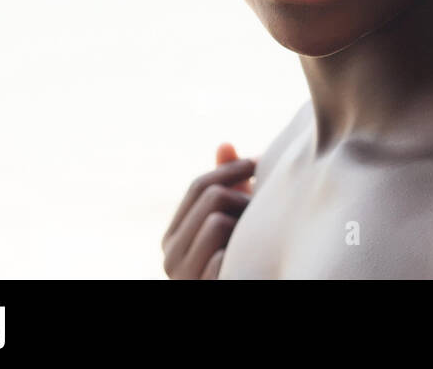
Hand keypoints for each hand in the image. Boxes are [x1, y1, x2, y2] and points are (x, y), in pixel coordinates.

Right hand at [161, 142, 256, 278]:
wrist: (243, 284)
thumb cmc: (241, 255)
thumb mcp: (231, 218)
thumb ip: (225, 185)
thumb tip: (225, 144)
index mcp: (173, 236)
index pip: (198, 186)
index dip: (231, 169)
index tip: (259, 162)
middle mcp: (170, 257)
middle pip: (211, 198)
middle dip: (242, 195)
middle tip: (262, 205)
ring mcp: (185, 277)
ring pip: (218, 222)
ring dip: (246, 223)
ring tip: (258, 234)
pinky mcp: (205, 288)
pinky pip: (224, 258)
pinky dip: (241, 255)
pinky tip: (253, 259)